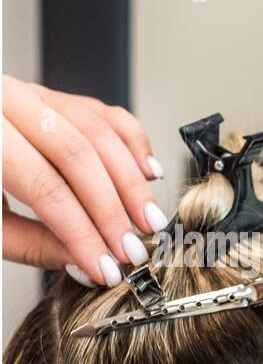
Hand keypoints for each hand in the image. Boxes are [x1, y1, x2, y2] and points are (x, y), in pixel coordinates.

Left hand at [2, 75, 164, 284]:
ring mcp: (32, 95)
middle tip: (133, 249)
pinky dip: (133, 143)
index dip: (82, 233)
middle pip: (78, 155)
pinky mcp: (52, 98)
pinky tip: (148, 174)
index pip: (46, 189)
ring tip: (148, 220)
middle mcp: (6, 103)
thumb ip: (29, 244)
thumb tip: (82, 262)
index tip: (105, 267)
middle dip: (113, 209)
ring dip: (131, 181)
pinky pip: (104, 113)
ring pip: (98, 130)